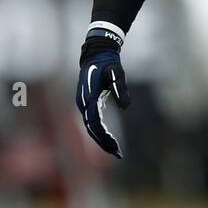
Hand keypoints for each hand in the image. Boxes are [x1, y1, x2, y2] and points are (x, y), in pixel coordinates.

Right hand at [76, 34, 129, 156]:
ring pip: (91, 127)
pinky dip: (100, 132)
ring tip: (115, 150)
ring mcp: (83, 104)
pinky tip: (110, 139)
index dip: (104, 136)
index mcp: (88, 98)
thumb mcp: (117, 73)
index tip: (115, 146)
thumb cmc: (108, 63)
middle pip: (91, 129)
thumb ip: (120, 88)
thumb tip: (125, 107)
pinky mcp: (87, 104)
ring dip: (102, 139)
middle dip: (104, 142)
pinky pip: (92, 122)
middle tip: (118, 154)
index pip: (94, 123)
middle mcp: (82, 103)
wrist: (96, 53)